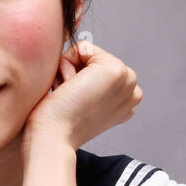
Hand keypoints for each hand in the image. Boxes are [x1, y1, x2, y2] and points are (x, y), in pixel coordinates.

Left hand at [23, 40, 142, 149]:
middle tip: (70, 101)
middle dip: (75, 74)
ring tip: (69, 96)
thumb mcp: (81, 103)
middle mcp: (132, 92)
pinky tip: (68, 88)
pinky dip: (66, 64)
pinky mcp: (116, 69)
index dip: (79, 84)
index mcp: (127, 103)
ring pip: (87, 53)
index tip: (75, 106)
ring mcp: (128, 80)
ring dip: (70, 70)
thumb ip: (90, 84)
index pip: (98, 72)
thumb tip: (78, 56)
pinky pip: (82, 47)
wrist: (52, 137)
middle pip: (94, 60)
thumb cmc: (56, 125)